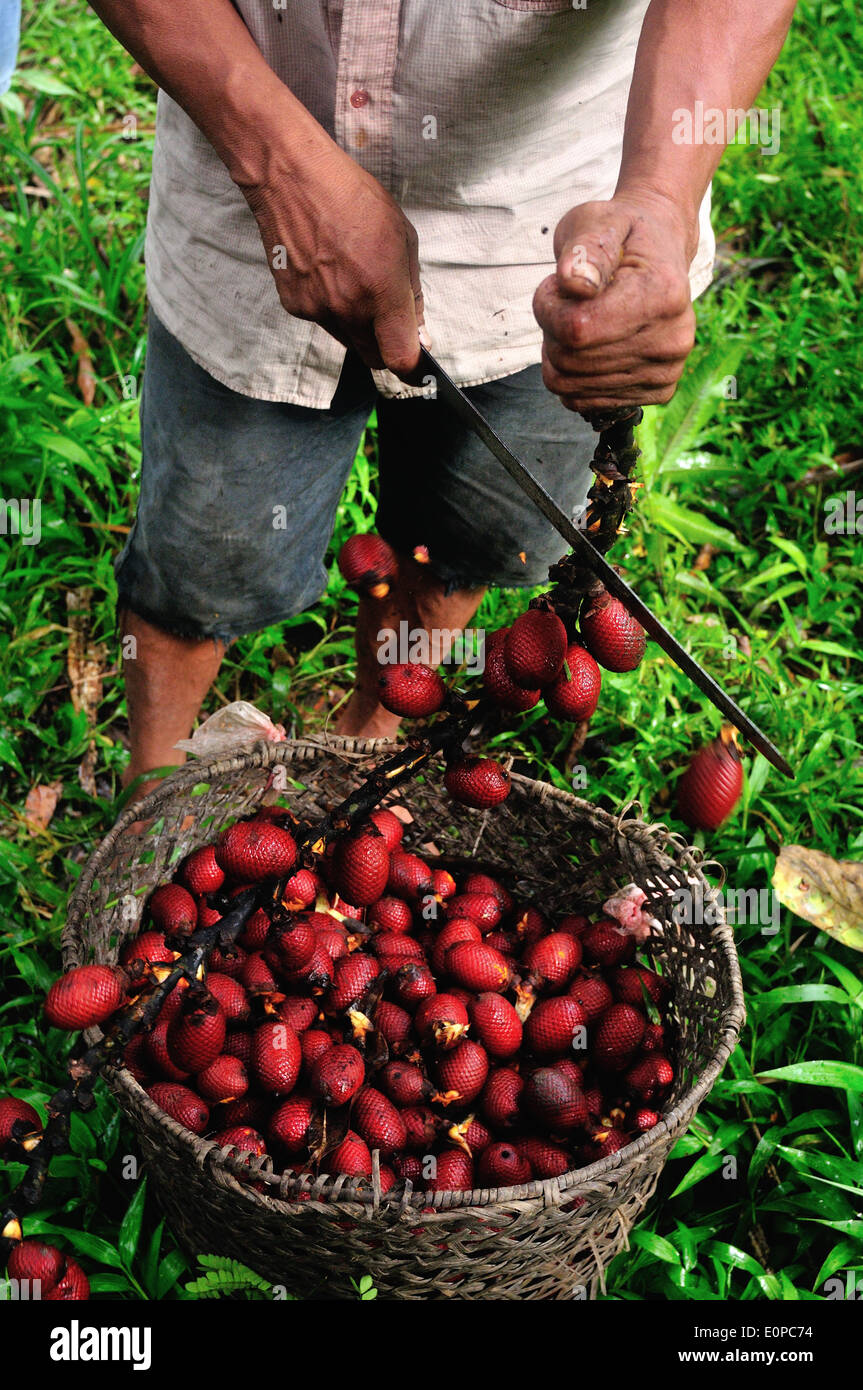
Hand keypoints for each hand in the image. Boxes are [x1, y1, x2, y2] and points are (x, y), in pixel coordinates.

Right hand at [243, 143, 423, 375]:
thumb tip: (418, 329)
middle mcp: (349, 309)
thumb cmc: (352, 197)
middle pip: (374, 357)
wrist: (292, 179)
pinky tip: (329, 273)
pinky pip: (323, 321)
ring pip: (348, 339)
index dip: (413, 366)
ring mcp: (318, 310)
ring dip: (359, 325)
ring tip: (354, 280)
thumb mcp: (402, 237)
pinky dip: (331, 308)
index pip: (400, 358)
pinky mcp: (295, 305)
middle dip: (386, 346)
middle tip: (390, 321)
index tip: (418, 364)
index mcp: (382, 291)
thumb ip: (411, 291)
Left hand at [533, 194, 697, 411]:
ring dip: (559, 353)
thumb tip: (575, 283)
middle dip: (553, 329)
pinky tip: (590, 345)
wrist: (661, 248)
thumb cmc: (624, 233)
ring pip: (570, 386)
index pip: (577, 329)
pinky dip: (573, 376)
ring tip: (579, 319)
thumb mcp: (599, 222)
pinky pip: (585, 401)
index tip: (556, 284)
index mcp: (663, 294)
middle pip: (571, 361)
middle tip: (569, 300)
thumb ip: (586, 249)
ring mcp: (667, 370)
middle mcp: (673, 339)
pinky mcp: (657, 390)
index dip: (548, 309)